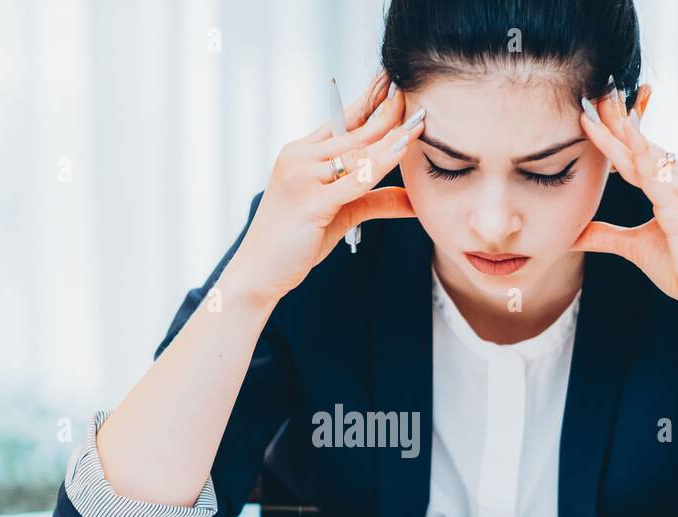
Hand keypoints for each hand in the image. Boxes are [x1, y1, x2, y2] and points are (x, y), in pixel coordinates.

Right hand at [228, 69, 425, 306]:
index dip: (372, 99)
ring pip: (356, 150)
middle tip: (419, 97)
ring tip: (420, 120)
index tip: (397, 83)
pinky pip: (353, 178)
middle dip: (388, 112)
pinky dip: (381, 162)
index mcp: (301, 154)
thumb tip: (414, 198)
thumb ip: (375, 200)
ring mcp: (302, 176)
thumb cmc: (295, 242)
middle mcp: (299, 157)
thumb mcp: (341, 214)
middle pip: (354, 129)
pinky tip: (402, 147)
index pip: (342, 118)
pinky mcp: (309, 201)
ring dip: (391, 134)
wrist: (258, 272)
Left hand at [573, 85, 677, 334]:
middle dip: (617, 118)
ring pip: (648, 154)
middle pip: (644, 144)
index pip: (642, 150)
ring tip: (599, 106)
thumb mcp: (635, 247)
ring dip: (622, 130)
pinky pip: (658, 179)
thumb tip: (571, 232)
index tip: (598, 105)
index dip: (621, 127)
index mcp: (675, 184)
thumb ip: (605, 235)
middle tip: (593, 91)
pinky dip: (639, 159)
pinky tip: (623, 142)